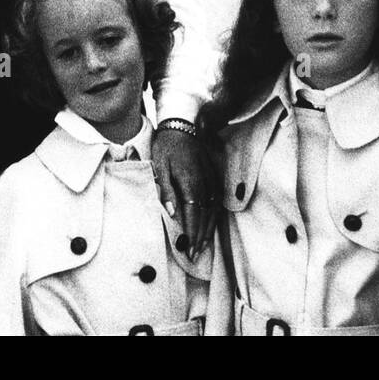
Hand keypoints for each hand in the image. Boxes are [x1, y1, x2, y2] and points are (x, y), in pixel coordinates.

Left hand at [151, 126, 215, 256]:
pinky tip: (211, 224)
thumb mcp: (160, 166)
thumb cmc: (167, 146)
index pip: (194, 214)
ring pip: (214, 209)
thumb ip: (167, 190)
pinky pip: (217, 199)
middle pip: (205, 215)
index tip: (189, 250)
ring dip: (209, 229)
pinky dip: (215, 215)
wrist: (182, 124)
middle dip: (201, 237)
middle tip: (196, 254)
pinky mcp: (213, 174)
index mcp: (190, 181)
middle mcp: (204, 182)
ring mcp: (211, 178)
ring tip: (204, 245)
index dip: (192, 234)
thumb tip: (173, 214)